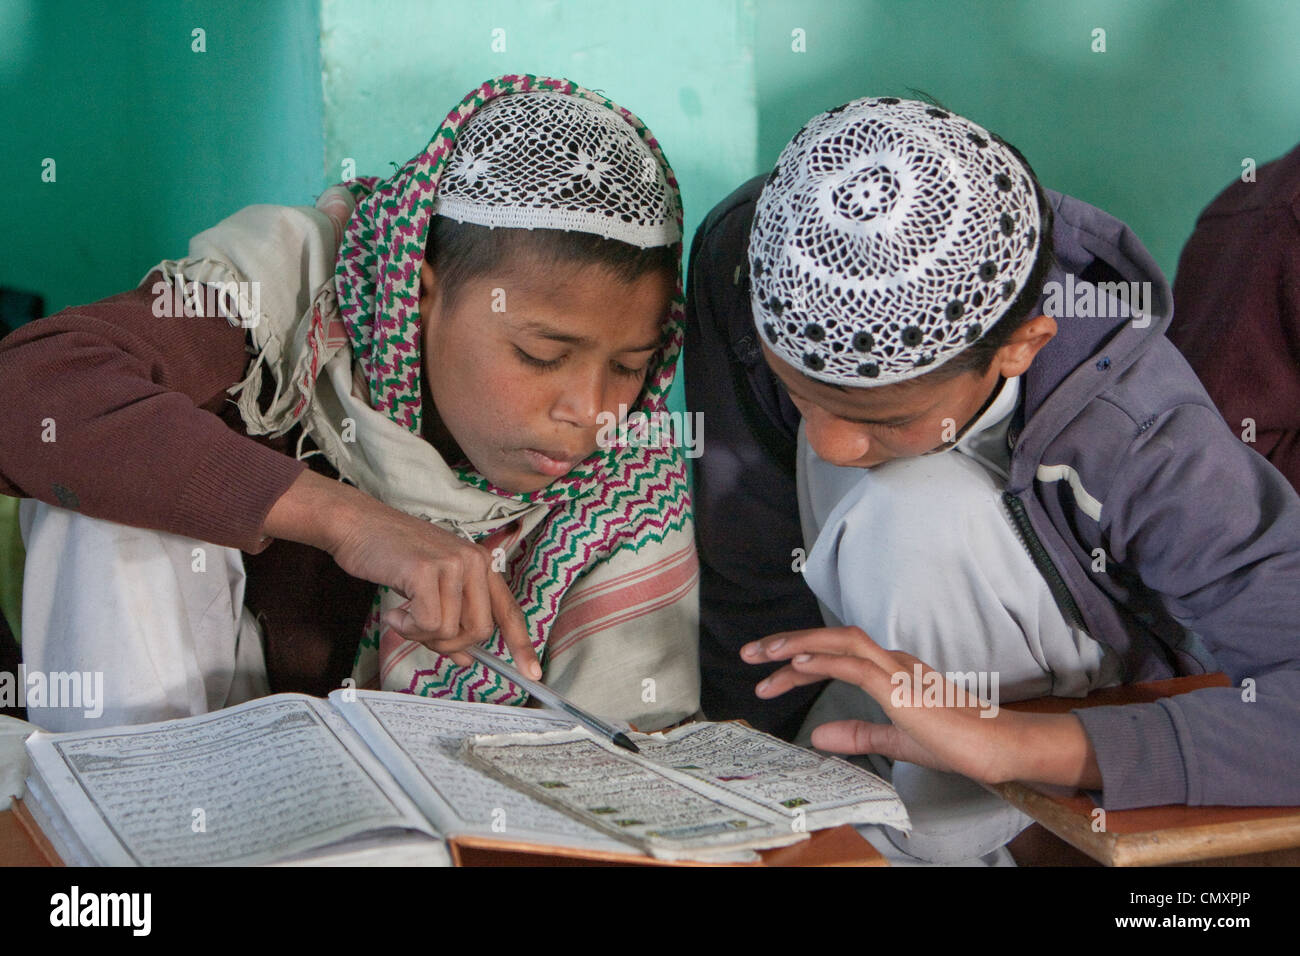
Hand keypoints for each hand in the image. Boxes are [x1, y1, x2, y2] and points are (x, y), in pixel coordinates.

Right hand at [264, 469, 541, 676]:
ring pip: (452, 630)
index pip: (508, 611)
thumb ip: (452, 622)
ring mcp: (452, 563)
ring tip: (402, 615)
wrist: (357, 525)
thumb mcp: (430, 590)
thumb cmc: (392, 558)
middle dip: (450, 644)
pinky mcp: (426, 571)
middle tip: (421, 633)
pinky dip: (408, 628)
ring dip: (422, 635)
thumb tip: (467, 659)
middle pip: (480, 630)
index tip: (533, 674)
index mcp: (481, 564)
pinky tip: (394, 614)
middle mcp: (474, 561)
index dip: (521, 645)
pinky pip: (428, 623)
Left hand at [740, 625, 1099, 788]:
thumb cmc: (957, 743)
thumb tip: (818, 735)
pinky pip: (856, 665)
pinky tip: (799, 665)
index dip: (797, 664)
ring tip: (764, 654)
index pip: (835, 657)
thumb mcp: (895, 741)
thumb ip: (858, 735)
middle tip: (749, 654)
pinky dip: (825, 661)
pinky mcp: (902, 687)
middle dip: (786, 645)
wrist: (997, 749)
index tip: (767, 679)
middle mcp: (891, 662)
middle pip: (831, 640)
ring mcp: (897, 670)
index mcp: (891, 671)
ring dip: (798, 646)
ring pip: (840, 643)